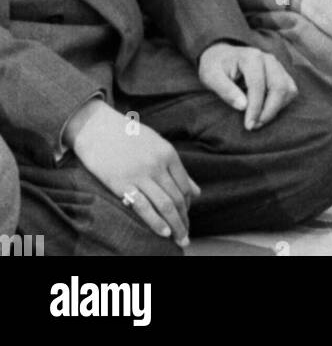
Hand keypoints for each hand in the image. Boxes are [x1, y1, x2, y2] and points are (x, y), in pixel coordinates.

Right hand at [67, 100, 197, 246]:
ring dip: (175, 226)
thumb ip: (176, 169)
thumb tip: (197, 192)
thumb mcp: (156, 145)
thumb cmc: (127, 136)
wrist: (97, 128)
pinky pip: (144, 207)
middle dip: (184, 220)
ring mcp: (140, 175)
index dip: (188, 206)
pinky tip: (164, 233)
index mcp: (168, 153)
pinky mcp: (122, 184)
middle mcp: (157, 164)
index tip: (186, 217)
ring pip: (165, 205)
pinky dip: (156, 222)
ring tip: (180, 240)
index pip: (185, 186)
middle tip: (186, 237)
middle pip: (177, 198)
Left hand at [198, 42, 296, 130]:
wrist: (221, 56)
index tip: (248, 125)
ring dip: (276, 108)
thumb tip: (243, 106)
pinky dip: (281, 103)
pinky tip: (264, 110)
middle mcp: (268, 59)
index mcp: (251, 57)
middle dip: (269, 111)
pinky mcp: (281, 73)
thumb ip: (225, 90)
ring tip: (258, 119)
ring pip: (288, 89)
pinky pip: (290, 90)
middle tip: (254, 125)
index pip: (258, 85)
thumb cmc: (215, 68)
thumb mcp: (211, 77)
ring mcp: (276, 65)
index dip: (255, 108)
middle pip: (279, 87)